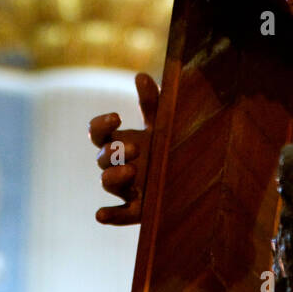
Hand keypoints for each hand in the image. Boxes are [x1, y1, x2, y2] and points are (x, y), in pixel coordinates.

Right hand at [88, 72, 159, 224]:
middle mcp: (119, 165)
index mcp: (121, 142)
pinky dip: (110, 215)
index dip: (101, 125)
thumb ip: (152, 103)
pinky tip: (100, 215)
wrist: (195, 175)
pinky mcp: (140, 210)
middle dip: (115, 152)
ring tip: (131, 171)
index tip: (117, 116)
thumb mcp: (164, 123)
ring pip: (107, 183)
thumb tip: (140, 76)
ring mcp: (128, 188)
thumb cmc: (172, 145)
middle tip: (136, 148)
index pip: (97, 134)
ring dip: (114, 177)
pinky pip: (120, 214)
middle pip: (102, 159)